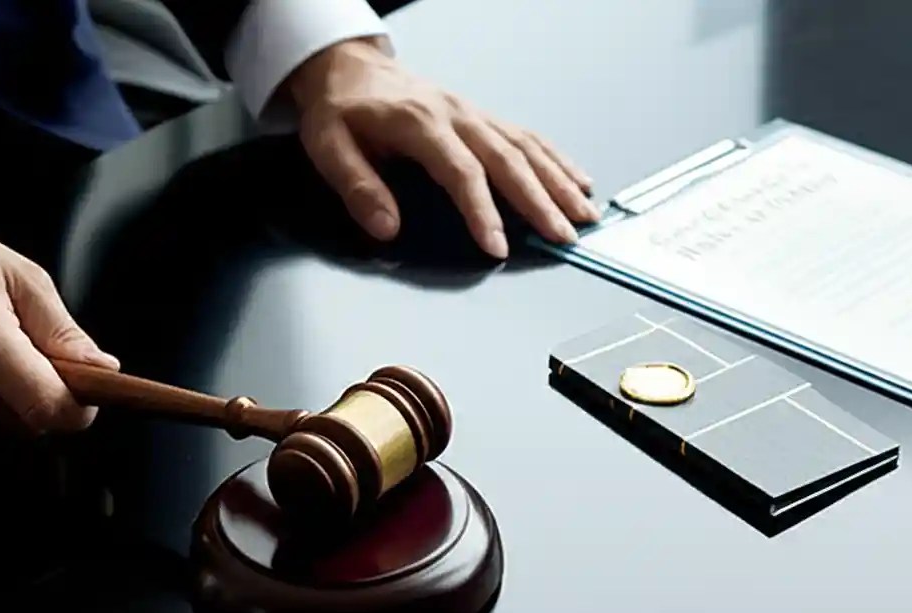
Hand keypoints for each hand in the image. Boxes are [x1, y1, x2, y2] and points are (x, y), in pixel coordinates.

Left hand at [286, 38, 600, 258]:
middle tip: (562, 236)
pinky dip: (556, 160)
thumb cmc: (340, 109)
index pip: (460, 170)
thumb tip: (386, 228)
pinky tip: (578, 181)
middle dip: (540, 201)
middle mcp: (455, 115)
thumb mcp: (328, 146)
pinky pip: (526, 136)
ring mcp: (472, 113)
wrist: (348, 68)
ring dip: (558, 183)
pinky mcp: (480, 116)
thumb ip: (357, 187)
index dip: (482, 210)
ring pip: (525, 147)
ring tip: (583, 216)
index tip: (496, 246)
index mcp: (419, 122)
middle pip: (507, 159)